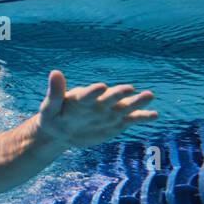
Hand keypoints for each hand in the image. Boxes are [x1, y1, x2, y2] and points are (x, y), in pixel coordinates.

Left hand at [36, 71, 156, 146]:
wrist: (61, 132)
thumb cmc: (53, 117)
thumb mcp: (50, 107)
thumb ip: (55, 92)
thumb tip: (55, 72)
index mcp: (82, 98)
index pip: (89, 94)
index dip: (94, 91)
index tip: (101, 87)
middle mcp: (99, 103)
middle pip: (111, 98)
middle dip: (119, 94)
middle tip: (129, 89)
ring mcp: (109, 113)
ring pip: (125, 107)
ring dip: (137, 102)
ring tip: (149, 95)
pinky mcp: (116, 124)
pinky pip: (131, 120)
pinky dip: (142, 117)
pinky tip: (154, 115)